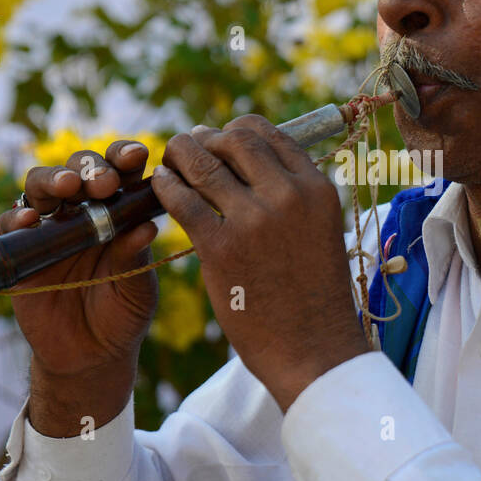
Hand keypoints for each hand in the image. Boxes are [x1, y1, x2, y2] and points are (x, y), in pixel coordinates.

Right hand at [0, 140, 157, 382]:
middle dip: (90, 168)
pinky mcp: (19, 250)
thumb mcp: (137, 288)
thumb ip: (135, 257)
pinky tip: (29, 221)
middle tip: (104, 182)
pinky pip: (9, 224)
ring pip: (40, 186)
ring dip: (52, 179)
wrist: (90, 355)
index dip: (125, 156)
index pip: (121, 171)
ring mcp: (48, 227)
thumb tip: (147, 228)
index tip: (136, 156)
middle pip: (79, 170)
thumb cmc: (123, 314)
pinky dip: (16, 217)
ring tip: (67, 187)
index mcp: (118, 211)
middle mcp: (82, 211)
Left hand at [150, 115, 369, 411]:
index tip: (220, 139)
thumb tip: (258, 170)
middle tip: (188, 147)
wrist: (314, 349)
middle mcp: (289, 196)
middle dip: (206, 138)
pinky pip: (183, 201)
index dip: (237, 131)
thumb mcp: (321, 232)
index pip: (271, 135)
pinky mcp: (221, 248)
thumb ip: (295, 199)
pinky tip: (159, 187)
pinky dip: (166, 186)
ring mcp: (254, 220)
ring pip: (204, 163)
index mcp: (317, 189)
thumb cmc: (316, 296)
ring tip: (168, 160)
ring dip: (180, 154)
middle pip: (235, 141)